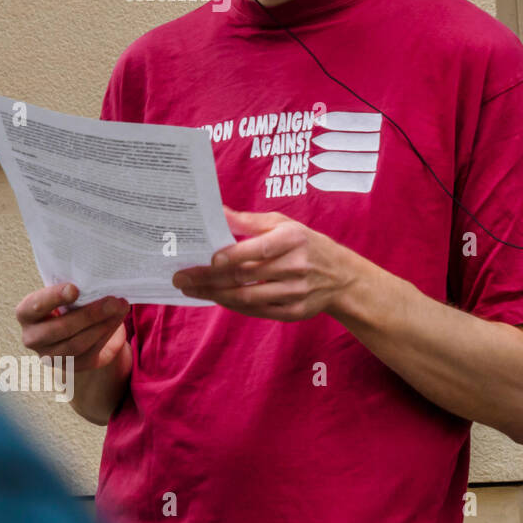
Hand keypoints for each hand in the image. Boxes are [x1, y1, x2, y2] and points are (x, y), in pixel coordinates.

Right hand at [16, 283, 128, 371]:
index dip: (54, 297)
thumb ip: (77, 290)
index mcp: (27, 313)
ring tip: (120, 308)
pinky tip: (117, 320)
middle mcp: (33, 337)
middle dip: (90, 314)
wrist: (80, 329)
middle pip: (60, 329)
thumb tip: (102, 284)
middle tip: (113, 300)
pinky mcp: (71, 366)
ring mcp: (50, 355)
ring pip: (77, 344)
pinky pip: (91, 352)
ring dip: (103, 325)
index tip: (75, 288)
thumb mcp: (68, 294)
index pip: (34, 306)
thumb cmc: (71, 304)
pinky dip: (107, 334)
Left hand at [171, 206, 357, 321]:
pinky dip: (234, 305)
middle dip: (209, 278)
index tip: (206, 259)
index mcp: (293, 240)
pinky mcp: (295, 312)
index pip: (258, 250)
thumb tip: (216, 210)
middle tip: (181, 277)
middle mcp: (297, 266)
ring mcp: (297, 292)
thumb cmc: (306, 244)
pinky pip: (257, 311)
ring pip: (247, 297)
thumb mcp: (284, 225)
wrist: (341, 277)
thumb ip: (248, 221)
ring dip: (215, 295)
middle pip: (245, 276)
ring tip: (192, 290)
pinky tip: (216, 298)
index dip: (230, 256)